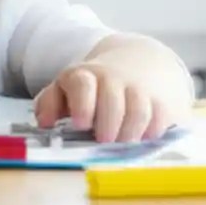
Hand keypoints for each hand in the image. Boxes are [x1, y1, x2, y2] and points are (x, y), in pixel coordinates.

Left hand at [32, 61, 186, 143]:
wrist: (140, 60)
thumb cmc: (95, 85)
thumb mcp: (68, 87)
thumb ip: (50, 103)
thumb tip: (44, 123)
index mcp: (84, 76)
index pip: (82, 84)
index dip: (82, 104)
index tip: (80, 124)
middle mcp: (113, 79)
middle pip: (112, 101)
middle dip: (108, 124)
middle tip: (103, 141)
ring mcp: (140, 89)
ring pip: (138, 111)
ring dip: (129, 133)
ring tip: (122, 143)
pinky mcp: (162, 101)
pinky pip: (160, 119)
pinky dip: (152, 133)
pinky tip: (142, 138)